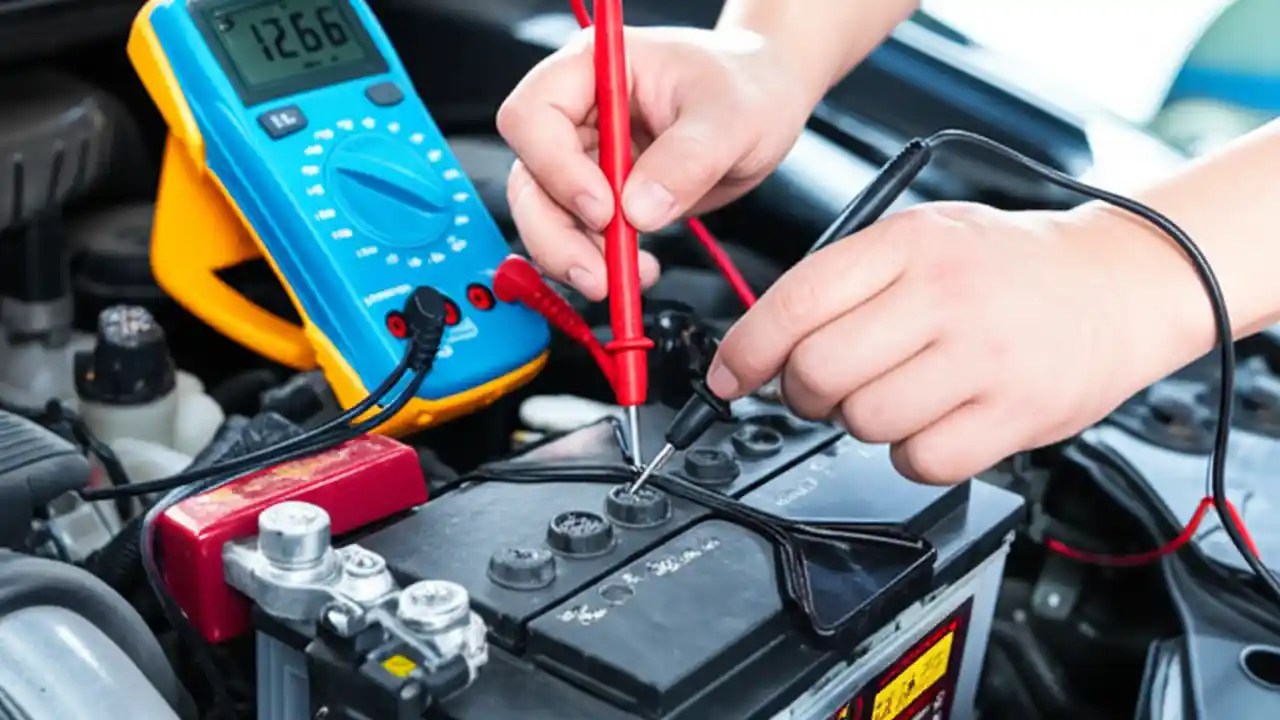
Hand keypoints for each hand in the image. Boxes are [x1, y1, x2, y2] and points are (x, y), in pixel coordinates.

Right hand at [498, 26, 820, 299]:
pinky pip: (578, 235)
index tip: (604, 209)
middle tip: (597, 275)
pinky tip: (639, 269)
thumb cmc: (749, 88)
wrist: (766, 104)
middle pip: (530, 177)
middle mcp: (576, 112)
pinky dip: (600, 262)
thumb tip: (639, 211)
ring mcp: (585, 156)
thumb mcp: (730, 118)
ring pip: (545, 214)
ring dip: (574, 256)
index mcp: (591, 69)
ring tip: (624, 278)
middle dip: (555, 233)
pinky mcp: (601, 194)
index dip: (556, 169)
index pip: (534, 116)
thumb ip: (686, 160)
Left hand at [706, 202, 1198, 483]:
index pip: (795, 301)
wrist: (1121, 280)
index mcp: (908, 243)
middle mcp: (942, 295)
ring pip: (863, 421)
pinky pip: (920, 461)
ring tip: (893, 395)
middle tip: (820, 387)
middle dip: (801, 392)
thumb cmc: (1010, 265)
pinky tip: (933, 422)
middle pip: (818, 371)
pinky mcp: (1014, 413)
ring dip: (860, 421)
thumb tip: (760, 341)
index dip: (745, 350)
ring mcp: (982, 356)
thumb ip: (845, 280)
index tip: (728, 376)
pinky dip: (911, 455)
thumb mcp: (923, 236)